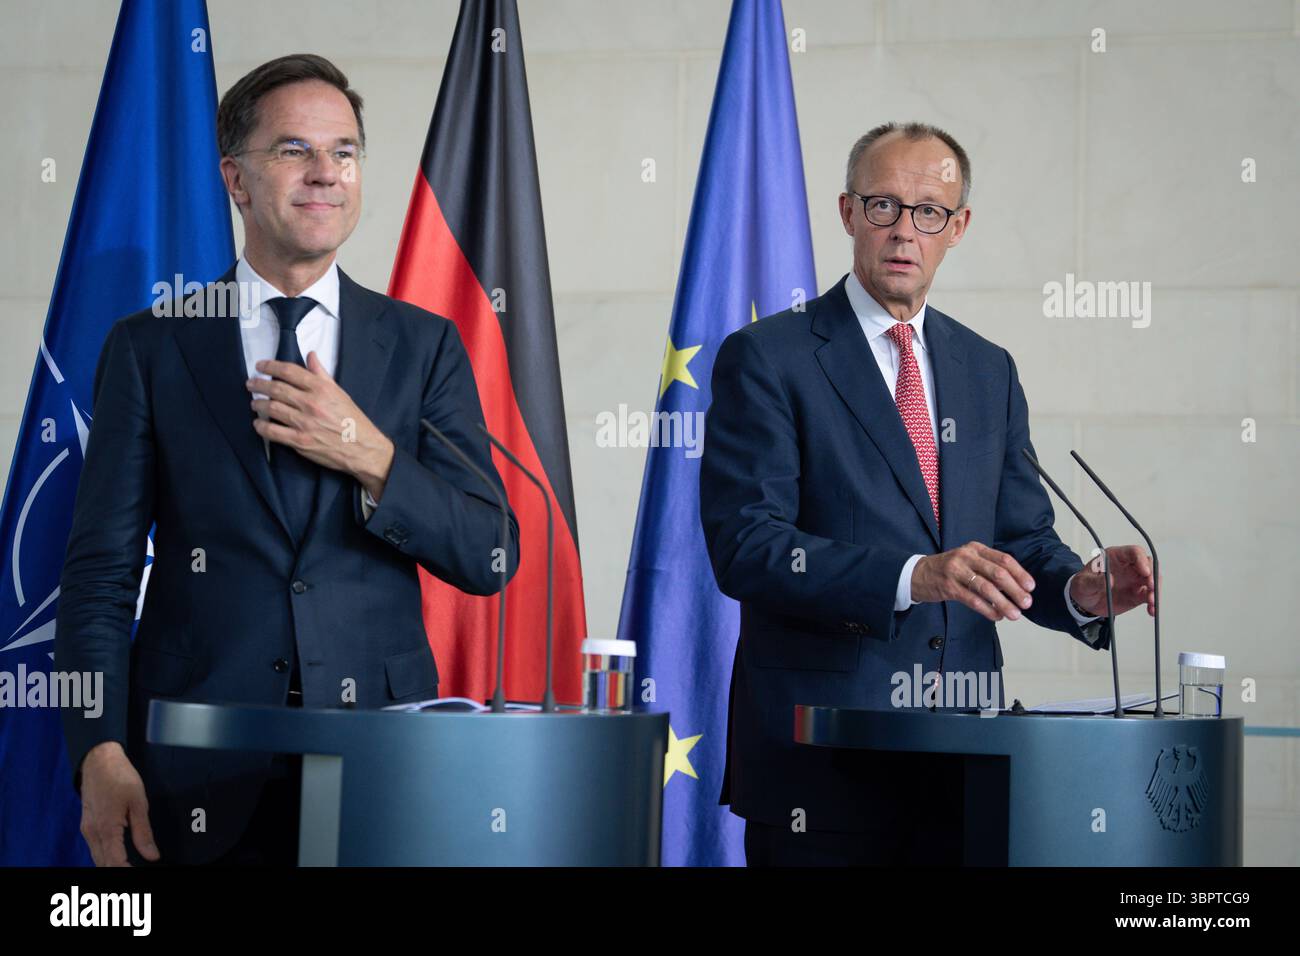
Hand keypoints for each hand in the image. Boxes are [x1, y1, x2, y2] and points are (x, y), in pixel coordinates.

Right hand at [79, 741, 158, 866]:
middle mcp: (93, 832)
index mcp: (107, 828)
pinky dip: (105, 856)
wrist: (98, 759)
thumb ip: (143, 832)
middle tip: (136, 870)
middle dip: (118, 870)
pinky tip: (117, 855)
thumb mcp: (138, 802)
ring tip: (130, 866)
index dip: (127, 871)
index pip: (115, 863)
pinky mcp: (86, 824)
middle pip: (103, 864)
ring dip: (111, 865)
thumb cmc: (119, 776)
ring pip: (97, 858)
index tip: (141, 872)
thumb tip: (152, 855)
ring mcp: (87, 829)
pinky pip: (95, 848)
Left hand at [248, 354, 394, 499]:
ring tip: (254, 403)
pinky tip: (258, 424)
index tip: (260, 366)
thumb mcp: (340, 392)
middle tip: (251, 384)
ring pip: (271, 408)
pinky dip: (261, 427)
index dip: (270, 366)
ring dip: (258, 404)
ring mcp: (304, 423)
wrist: (363, 448)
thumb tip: (310, 356)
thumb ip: (322, 374)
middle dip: (259, 384)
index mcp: (321, 389)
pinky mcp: (300, 441)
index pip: (289, 371)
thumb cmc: (353, 420)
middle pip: (276, 389)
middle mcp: (311, 403)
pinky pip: (273, 432)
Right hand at [911, 541, 1035, 622]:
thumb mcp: (969, 561)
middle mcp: (966, 557)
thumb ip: (989, 569)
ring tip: (1014, 614)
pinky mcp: (948, 587)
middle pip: (998, 573)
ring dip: (1003, 603)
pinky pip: (973, 600)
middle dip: (1015, 590)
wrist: (918, 574)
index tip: (1031, 587)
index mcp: (975, 548)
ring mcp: (956, 571)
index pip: (1003, 559)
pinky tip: (997, 616)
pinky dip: (987, 610)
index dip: (1020, 573)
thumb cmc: (950, 569)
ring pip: (986, 588)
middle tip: (1026, 603)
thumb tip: (1016, 587)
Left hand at [1070, 544, 1157, 617]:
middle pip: (1149, 565)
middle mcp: (1129, 567)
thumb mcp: (1084, 583)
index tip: (1144, 571)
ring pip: (1153, 581)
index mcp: (1116, 557)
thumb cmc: (1083, 586)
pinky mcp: (1137, 594)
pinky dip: (1153, 604)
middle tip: (1150, 587)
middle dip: (1153, 575)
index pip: (1134, 552)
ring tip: (1151, 602)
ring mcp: (1135, 580)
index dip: (1142, 560)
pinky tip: (1152, 610)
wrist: (1084, 602)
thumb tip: (1110, 579)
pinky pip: (1150, 597)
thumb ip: (1095, 581)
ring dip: (1155, 591)